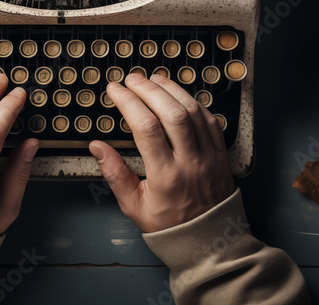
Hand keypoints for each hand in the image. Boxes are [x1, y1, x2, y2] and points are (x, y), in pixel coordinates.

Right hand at [88, 73, 234, 232]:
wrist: (209, 239)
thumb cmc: (169, 224)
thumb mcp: (134, 206)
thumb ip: (115, 175)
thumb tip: (97, 147)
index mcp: (166, 176)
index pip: (146, 128)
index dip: (128, 102)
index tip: (115, 90)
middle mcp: (190, 162)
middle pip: (171, 113)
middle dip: (149, 90)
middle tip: (132, 79)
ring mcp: (209, 155)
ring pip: (193, 111)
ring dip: (172, 89)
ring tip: (153, 80)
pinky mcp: (221, 153)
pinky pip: (209, 118)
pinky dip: (192, 102)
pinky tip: (177, 95)